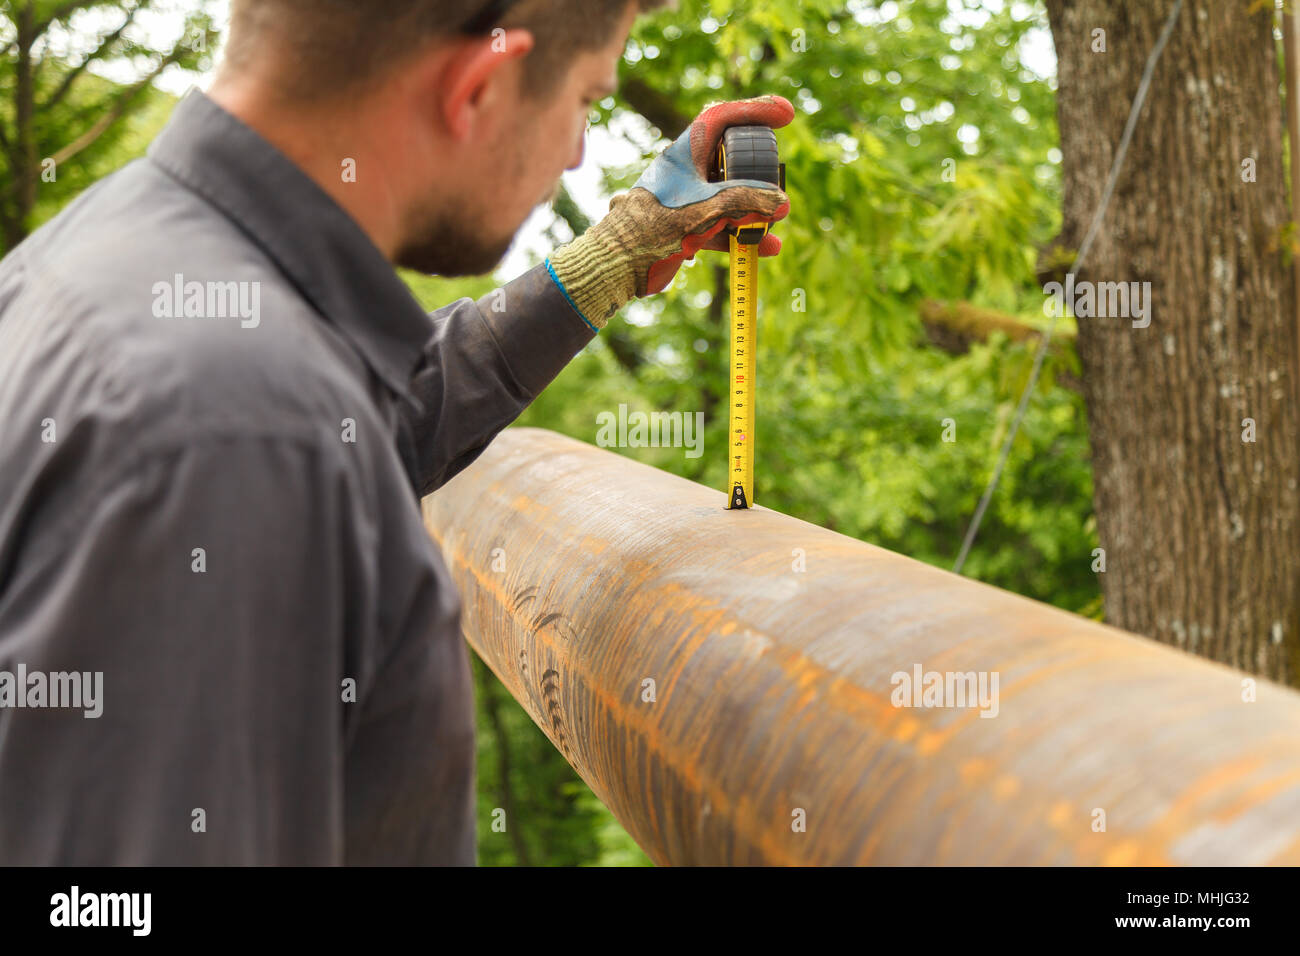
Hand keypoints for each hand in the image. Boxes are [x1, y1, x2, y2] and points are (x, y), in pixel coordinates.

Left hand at [547, 95, 792, 328]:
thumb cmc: (651, 228)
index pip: (723, 118)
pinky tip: (766, 248)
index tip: (786, 114)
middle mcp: (687, 172)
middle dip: (761, 174)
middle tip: (779, 185)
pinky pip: (722, 226)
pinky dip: (742, 235)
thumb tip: (780, 202)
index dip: (755, 111)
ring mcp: (687, 200)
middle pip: (732, 161)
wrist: (616, 266)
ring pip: (730, 198)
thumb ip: (744, 202)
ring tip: (778, 224)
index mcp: (684, 153)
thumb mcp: (705, 210)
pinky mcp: (686, 227)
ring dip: (755, 211)